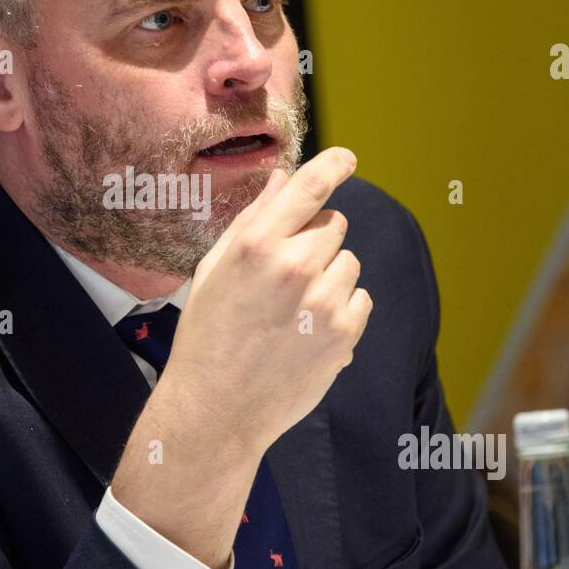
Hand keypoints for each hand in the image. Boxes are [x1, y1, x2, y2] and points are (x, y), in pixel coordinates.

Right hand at [161, 146, 373, 454]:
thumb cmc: (207, 335)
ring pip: (348, 261)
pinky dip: (341, 308)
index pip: (310, 187)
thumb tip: (284, 181)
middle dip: (315, 239)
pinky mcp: (344, 332)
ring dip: (329, 276)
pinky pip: (360, 297)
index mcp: (256, 244)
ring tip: (293, 308)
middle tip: (285, 274)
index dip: (334, 165)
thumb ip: (253, 220)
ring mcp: (323, 300)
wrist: (218, 408)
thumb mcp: (214, 269)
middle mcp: (294, 265)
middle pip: (334, 223)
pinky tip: (307, 329)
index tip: (347, 159)